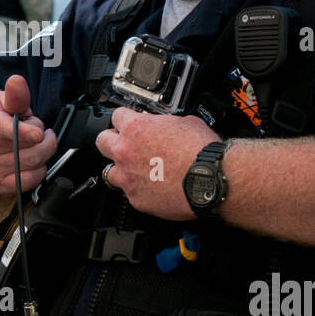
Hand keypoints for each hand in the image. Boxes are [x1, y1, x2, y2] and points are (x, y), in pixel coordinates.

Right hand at [0, 74, 56, 194]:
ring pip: (32, 163)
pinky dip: (39, 170)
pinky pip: (29, 181)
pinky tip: (33, 160)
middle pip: (27, 148)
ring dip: (42, 152)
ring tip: (33, 143)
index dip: (24, 132)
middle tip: (38, 130)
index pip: (3, 128)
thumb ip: (14, 94)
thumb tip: (17, 82)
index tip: (38, 133)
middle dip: (43, 137)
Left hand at [94, 107, 222, 221]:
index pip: (116, 116)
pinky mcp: (136, 199)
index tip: (129, 124)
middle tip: (126, 145)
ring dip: (121, 169)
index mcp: (136, 128)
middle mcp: (126, 152)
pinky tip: (153, 187)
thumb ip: (164, 123)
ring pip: (110, 171)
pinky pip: (129, 193)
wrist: (212, 179)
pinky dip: (138, 190)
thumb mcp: (185, 122)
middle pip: (102, 141)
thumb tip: (163, 125)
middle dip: (113, 141)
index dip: (125, 120)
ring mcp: (128, 178)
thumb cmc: (202, 152)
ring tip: (138, 171)